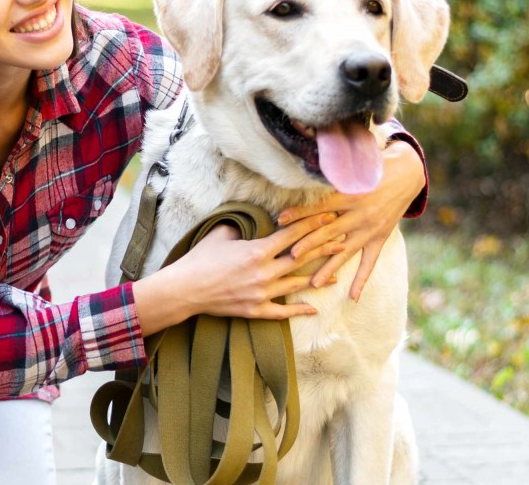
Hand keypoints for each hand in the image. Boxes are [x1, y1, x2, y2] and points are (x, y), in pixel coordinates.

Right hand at [132, 212, 341, 334]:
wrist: (185, 290)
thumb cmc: (200, 259)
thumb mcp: (220, 235)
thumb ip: (240, 226)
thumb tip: (249, 219)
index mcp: (257, 251)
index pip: (292, 235)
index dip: (312, 224)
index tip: (328, 216)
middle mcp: (264, 272)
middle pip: (302, 258)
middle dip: (324, 248)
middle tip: (343, 240)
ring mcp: (262, 294)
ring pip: (296, 285)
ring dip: (318, 278)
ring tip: (337, 273)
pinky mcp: (255, 310)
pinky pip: (282, 312)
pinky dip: (299, 310)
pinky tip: (314, 308)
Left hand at [277, 140, 425, 301]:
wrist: (407, 173)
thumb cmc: (373, 167)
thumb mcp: (354, 168)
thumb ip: (330, 172)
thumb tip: (303, 162)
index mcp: (350, 195)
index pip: (320, 207)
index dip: (300, 212)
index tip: (280, 219)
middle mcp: (359, 214)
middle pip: (329, 231)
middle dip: (309, 244)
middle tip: (290, 256)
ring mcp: (370, 229)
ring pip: (345, 251)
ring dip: (329, 268)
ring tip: (314, 284)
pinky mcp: (379, 238)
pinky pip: (369, 262)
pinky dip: (362, 279)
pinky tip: (353, 296)